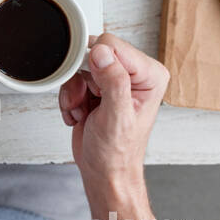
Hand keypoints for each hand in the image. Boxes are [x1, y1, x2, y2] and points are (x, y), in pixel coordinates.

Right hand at [58, 32, 168, 192]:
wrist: (104, 172)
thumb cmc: (116, 153)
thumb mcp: (116, 117)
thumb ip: (113, 81)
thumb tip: (102, 52)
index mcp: (150, 75)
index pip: (113, 46)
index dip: (95, 65)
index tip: (93, 90)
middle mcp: (135, 74)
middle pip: (94, 53)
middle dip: (82, 80)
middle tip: (87, 103)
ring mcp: (115, 80)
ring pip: (80, 67)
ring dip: (74, 92)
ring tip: (84, 112)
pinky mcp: (98, 88)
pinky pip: (73, 79)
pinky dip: (70, 98)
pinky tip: (80, 114)